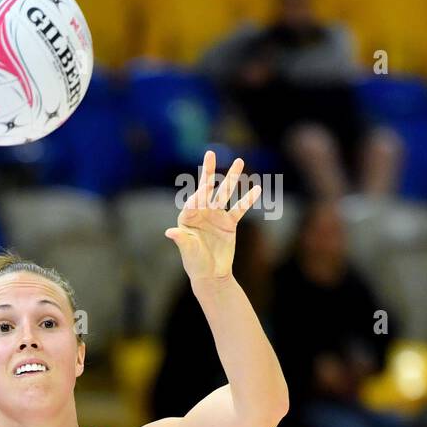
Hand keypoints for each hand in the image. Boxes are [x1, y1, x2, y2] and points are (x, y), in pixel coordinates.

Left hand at [166, 151, 259, 283]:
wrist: (211, 274)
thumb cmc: (195, 263)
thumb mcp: (188, 251)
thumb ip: (182, 239)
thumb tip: (170, 232)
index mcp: (187, 217)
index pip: (193, 201)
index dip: (199, 193)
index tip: (206, 186)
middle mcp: (201, 213)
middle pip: (207, 189)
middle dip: (209, 171)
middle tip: (210, 153)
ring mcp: (216, 216)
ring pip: (225, 194)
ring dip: (232, 178)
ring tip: (240, 161)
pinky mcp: (229, 223)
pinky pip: (240, 209)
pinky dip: (248, 199)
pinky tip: (257, 188)